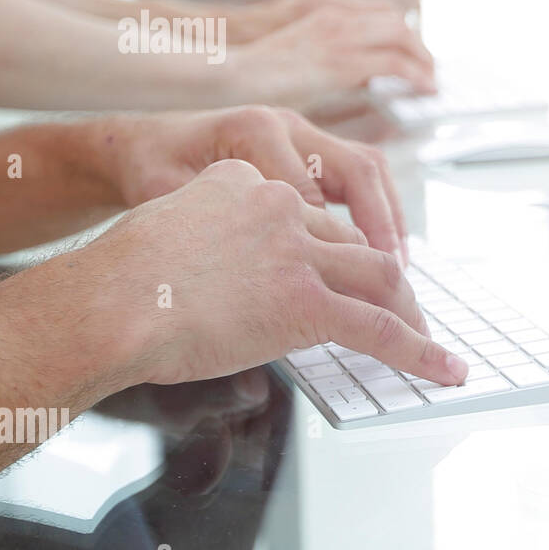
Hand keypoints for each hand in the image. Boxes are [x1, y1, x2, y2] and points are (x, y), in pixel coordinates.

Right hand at [86, 158, 465, 387]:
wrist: (104, 302)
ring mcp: (297, 251)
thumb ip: (209, 242)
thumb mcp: (165, 232)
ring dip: (406, 309)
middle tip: (398, 307)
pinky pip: (378, 327)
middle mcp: (280, 204)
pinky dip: (418, 350)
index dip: (327, 250)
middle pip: (353, 241)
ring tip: (424, 338)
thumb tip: (225, 282)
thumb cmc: (112, 282)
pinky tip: (444, 369)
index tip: (333, 271)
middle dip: (381, 278)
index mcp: (245, 180)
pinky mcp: (306, 300)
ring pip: (377, 275)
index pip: (307, 214)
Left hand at [102, 106, 409, 260]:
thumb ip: (214, 228)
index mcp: (254, 129)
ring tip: (397, 268)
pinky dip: (373, 212)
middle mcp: (286, 123)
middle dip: (381, 225)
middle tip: (394, 275)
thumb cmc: (148, 172)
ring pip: (366, 167)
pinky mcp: (307, 146)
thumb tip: (256, 277)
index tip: (350, 288)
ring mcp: (301, 131)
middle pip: (357, 168)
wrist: (137, 145)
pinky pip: (356, 174)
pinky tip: (376, 252)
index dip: (336, 241)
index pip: (314, 190)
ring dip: (387, 217)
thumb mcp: (168, 199)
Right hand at [228, 0, 434, 104]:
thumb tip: (352, 78)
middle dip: (418, 44)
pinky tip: (425, 89)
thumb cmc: (254, 70)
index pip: (379, 10)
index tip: (413, 48)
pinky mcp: (343, 61)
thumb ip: (326, 58)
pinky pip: (395, 64)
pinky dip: (416, 76)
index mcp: (324, 9)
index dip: (401, 30)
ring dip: (423, 58)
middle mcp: (336, 15)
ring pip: (403, 36)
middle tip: (429, 67)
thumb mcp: (298, 54)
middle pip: (396, 19)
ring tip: (432, 80)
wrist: (229, 71)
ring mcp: (341, 34)